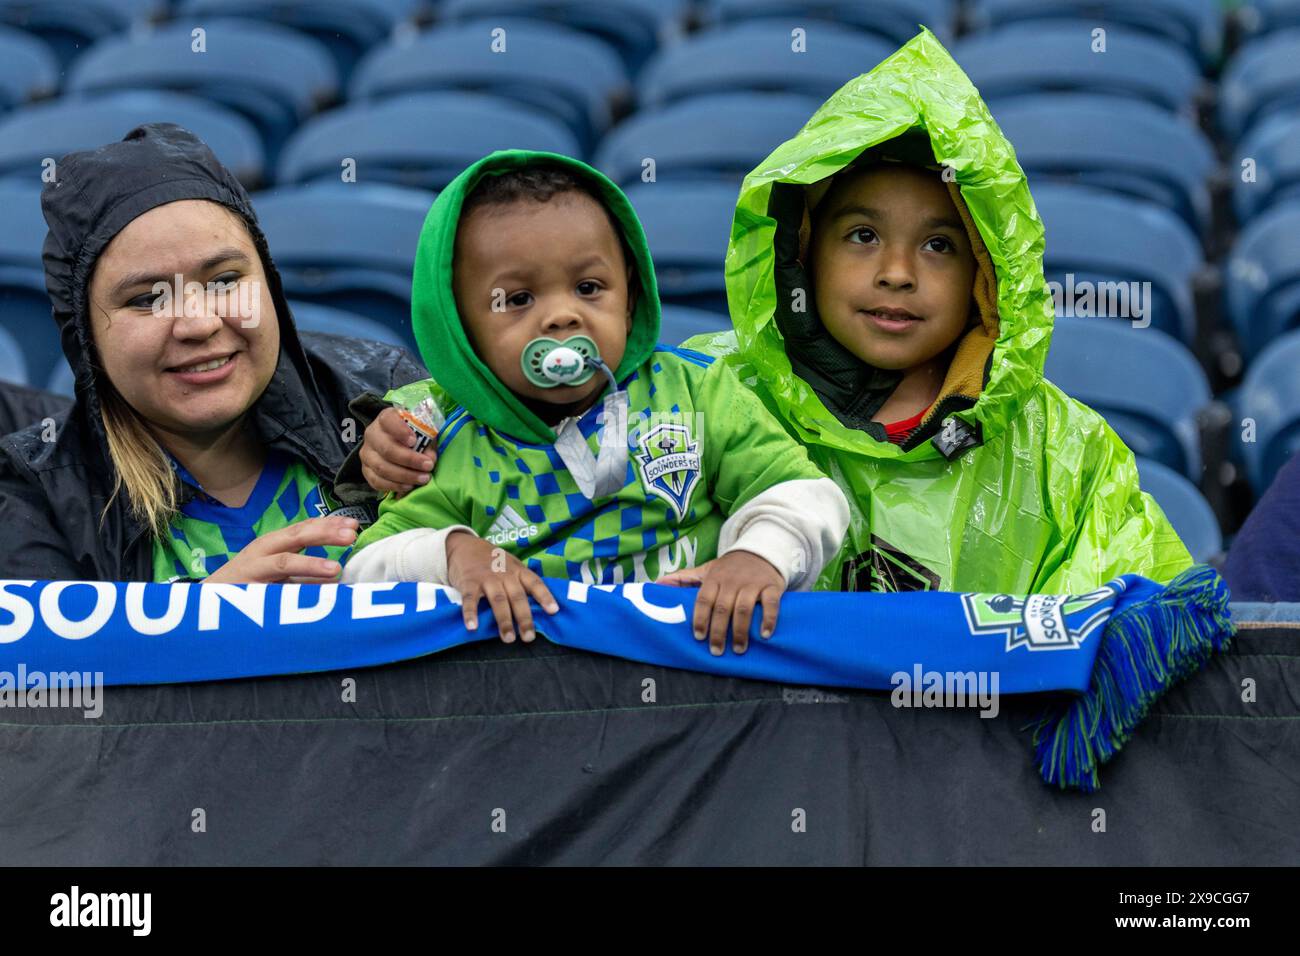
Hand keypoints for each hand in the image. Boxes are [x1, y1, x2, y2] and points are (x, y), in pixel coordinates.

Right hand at [204, 516, 358, 583]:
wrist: (204, 602)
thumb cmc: (247, 586)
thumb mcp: (280, 576)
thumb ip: (306, 574)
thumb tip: (339, 575)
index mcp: (275, 543)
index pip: (305, 528)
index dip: (329, 525)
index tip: (354, 525)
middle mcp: (264, 550)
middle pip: (297, 536)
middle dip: (325, 533)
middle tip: (352, 534)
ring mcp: (253, 568)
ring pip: (284, 562)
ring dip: (310, 564)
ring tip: (335, 569)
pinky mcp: (244, 589)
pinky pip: (269, 590)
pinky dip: (289, 591)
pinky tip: (305, 596)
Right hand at [360, 406, 435, 496]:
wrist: (396, 441)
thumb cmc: (412, 434)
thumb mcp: (422, 431)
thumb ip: (427, 442)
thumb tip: (430, 459)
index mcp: (385, 418)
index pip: (388, 420)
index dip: (400, 431)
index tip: (413, 441)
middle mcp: (372, 434)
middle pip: (386, 449)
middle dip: (409, 460)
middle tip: (428, 466)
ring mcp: (366, 453)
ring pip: (381, 468)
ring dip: (404, 476)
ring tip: (422, 479)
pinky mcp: (366, 470)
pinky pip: (376, 481)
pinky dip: (394, 486)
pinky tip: (408, 486)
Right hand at [445, 531, 557, 642]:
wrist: (465, 546)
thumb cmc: (494, 561)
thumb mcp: (512, 565)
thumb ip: (522, 582)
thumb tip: (539, 605)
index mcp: (518, 570)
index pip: (535, 583)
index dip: (545, 596)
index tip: (553, 610)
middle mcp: (505, 574)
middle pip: (517, 597)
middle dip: (524, 618)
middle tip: (529, 637)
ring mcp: (487, 578)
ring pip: (498, 601)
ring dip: (504, 620)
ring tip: (508, 638)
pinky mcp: (469, 582)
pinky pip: (470, 599)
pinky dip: (470, 613)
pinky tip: (472, 627)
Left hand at [656, 551, 785, 654]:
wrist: (761, 551)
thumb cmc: (729, 568)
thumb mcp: (706, 569)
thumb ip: (683, 578)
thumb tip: (657, 584)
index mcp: (714, 578)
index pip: (703, 600)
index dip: (700, 619)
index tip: (698, 637)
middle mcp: (732, 581)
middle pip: (723, 608)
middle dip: (718, 632)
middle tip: (716, 651)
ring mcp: (752, 584)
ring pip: (744, 609)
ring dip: (741, 631)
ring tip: (739, 649)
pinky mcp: (771, 586)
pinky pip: (771, 604)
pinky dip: (768, 620)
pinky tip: (765, 635)